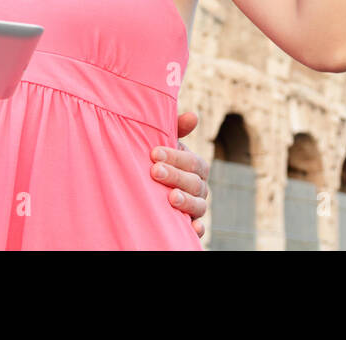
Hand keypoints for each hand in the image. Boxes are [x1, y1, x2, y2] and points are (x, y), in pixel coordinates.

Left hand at [151, 111, 208, 235]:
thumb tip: (194, 116)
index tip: (154, 153)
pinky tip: (191, 228)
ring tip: (171, 198)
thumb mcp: (163, 146)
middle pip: (195, 183)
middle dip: (175, 176)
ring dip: (186, 201)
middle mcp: (199, 187)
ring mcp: (195, 208)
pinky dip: (197, 229)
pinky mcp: (189, 226)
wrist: (145, 190)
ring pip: (199, 206)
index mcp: (195, 168)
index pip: (193, 162)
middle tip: (154, 172)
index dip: (175, 157)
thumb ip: (176, 130)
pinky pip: (199, 229)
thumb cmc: (156, 163)